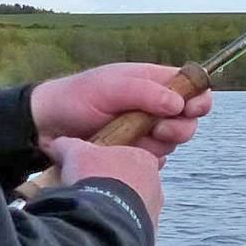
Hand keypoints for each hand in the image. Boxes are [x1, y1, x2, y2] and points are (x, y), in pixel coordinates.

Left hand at [28, 62, 212, 160]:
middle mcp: (153, 107)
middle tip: (158, 129)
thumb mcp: (108, 87)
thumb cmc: (75, 98)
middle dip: (178, 128)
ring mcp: (144, 132)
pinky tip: (123, 155)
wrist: (46, 128)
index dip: (199, 99)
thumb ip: (144, 92)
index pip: (191, 87)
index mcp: (152, 83)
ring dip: (156, 145)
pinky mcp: (134, 154)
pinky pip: (153, 162)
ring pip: (171, 144)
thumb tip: (178, 103)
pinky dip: (143, 161)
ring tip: (129, 141)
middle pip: (188, 121)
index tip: (192, 110)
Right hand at [46, 138, 164, 229]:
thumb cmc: (96, 179)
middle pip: (134, 186)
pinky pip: (132, 236)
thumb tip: (54, 144)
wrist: (103, 217)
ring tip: (92, 217)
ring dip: (117, 213)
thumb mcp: (76, 154)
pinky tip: (100, 235)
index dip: (108, 165)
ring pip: (135, 212)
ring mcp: (153, 214)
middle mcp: (155, 188)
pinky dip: (118, 235)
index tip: (92, 171)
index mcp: (144, 161)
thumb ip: (67, 146)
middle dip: (114, 190)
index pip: (129, 159)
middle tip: (91, 195)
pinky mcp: (147, 238)